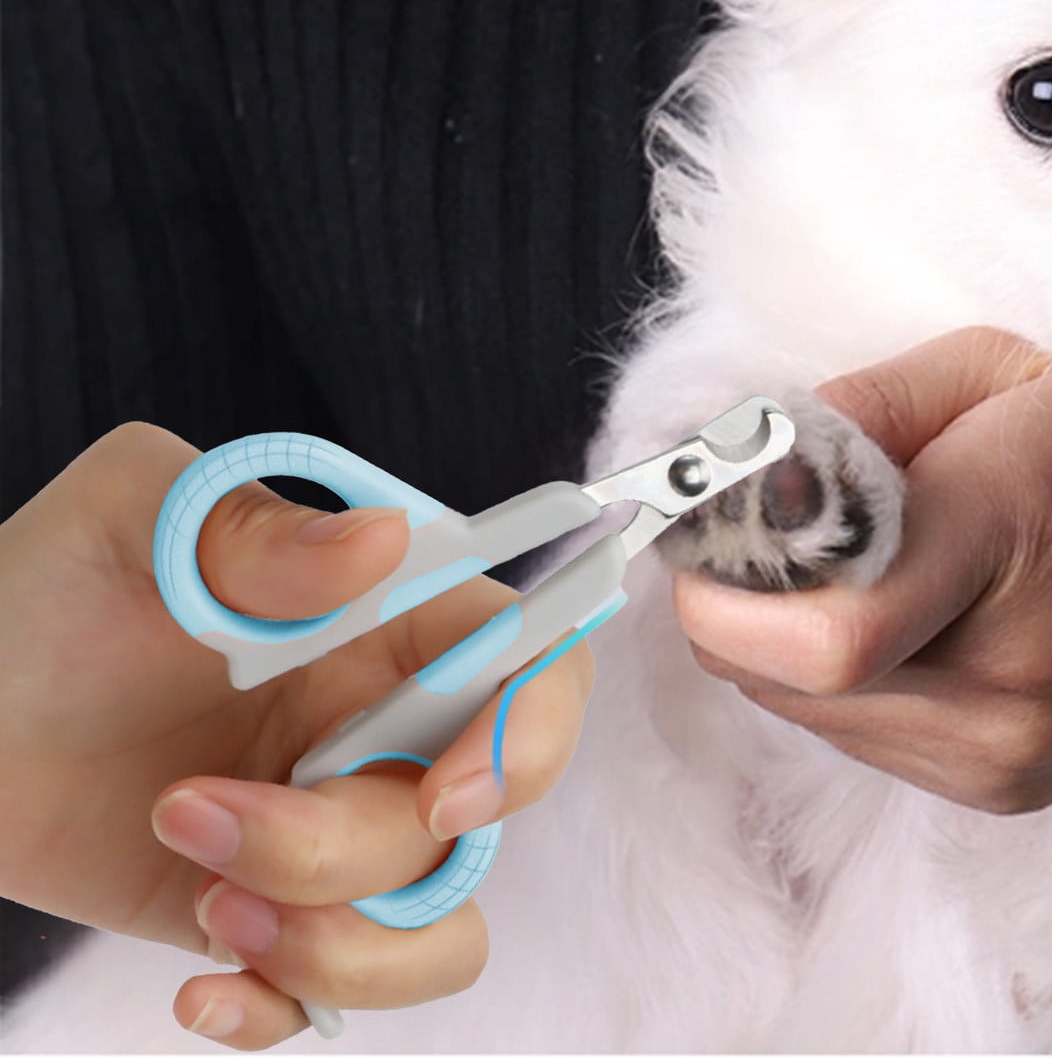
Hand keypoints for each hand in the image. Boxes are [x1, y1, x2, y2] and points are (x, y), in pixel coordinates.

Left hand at [0, 423, 592, 1047]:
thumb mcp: (130, 519)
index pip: (528, 661)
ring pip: (435, 922)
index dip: (529, 734)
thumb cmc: (29, 597)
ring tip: (204, 901)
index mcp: (382, 615)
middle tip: (205, 819)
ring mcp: (333, 822)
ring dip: (334, 942)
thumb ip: (258, 530)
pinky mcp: (271, 910)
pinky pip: (340, 992)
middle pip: (472, 816)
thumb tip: (385, 541)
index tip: (445, 798)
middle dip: (356, 851)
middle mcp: (381, 720)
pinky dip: (283, 1006)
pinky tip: (197, 986)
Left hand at [674, 328, 1051, 813]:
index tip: (700, 525)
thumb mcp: (1002, 371)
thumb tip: (746, 459)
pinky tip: (884, 616)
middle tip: (740, 535)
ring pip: (807, 718)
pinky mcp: (1009, 791)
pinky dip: (834, 682)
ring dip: (774, 646)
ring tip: (822, 568)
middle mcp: (1009, 674)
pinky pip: (861, 741)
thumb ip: (862, 409)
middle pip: (787, 683)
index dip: (722, 589)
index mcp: (1009, 532)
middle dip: (728, 606)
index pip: (825, 631)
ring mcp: (1011, 752)